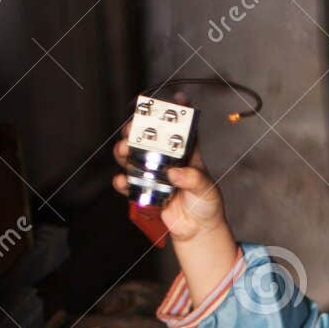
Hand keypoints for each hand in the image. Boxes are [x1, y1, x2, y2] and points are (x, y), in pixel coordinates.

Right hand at [112, 100, 226, 245]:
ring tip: (124, 150)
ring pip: (132, 154)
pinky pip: (128, 182)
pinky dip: (122, 181)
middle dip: (138, 127)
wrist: (197, 230)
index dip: (181, 109)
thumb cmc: (206, 204)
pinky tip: (123, 181)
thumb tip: (175, 173)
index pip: (183, 126)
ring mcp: (153, 172)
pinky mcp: (144, 190)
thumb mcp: (206, 190)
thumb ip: (193, 179)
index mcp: (186, 152)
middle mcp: (166, 158)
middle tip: (134, 127)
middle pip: (148, 135)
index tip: (179, 98)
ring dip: (124, 149)